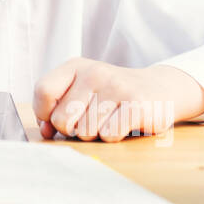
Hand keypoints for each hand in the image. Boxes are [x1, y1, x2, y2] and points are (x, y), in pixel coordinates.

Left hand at [32, 58, 203, 142]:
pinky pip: (109, 136)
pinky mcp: (136, 105)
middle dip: (73, 130)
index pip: (43, 92)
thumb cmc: (112, 95)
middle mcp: (95, 72)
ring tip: (110, 121)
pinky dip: (114, 138)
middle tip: (91, 122)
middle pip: (62, 119)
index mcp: (76, 66)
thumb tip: (46, 131)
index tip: (58, 121)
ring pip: (85, 131)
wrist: (160, 88)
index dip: (45, 114)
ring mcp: (116, 87)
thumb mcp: (82, 91)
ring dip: (96, 135)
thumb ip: (58, 107)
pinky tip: (124, 125)